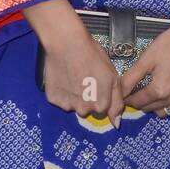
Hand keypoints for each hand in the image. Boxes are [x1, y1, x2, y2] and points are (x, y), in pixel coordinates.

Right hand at [26, 0, 125, 125]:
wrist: (66, 43)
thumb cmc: (93, 56)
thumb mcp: (112, 76)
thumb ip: (116, 102)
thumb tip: (116, 125)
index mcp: (100, 105)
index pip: (103, 110)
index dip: (102, 95)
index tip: (98, 82)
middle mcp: (83, 110)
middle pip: (88, 110)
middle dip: (88, 98)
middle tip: (86, 79)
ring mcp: (67, 105)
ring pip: (74, 106)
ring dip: (75, 96)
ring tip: (74, 77)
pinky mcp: (53, 99)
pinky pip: (60, 100)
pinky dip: (62, 92)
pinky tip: (63, 77)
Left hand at [119, 26, 169, 115]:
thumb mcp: (147, 58)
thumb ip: (131, 78)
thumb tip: (119, 91)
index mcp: (160, 90)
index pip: (138, 103)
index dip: (128, 99)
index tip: (125, 93)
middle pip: (150, 109)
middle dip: (141, 102)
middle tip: (138, 91)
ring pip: (166, 112)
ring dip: (156, 106)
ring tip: (154, 93)